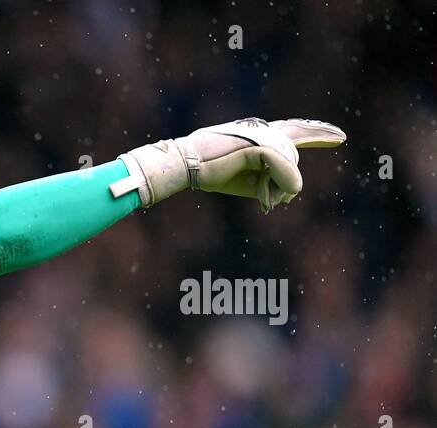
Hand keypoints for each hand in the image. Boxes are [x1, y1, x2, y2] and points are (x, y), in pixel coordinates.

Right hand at [110, 117, 346, 211]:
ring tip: (260, 201)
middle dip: (306, 153)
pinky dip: (279, 184)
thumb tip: (290, 193)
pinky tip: (267, 201)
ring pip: (288, 164)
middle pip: (294, 147)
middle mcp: (262, 130)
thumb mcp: (246, 182)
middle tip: (328, 147)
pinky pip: (281, 167)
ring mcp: (260, 136)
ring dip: (277, 187)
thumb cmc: (211, 174)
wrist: (185, 166)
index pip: (293, 130)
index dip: (315, 132)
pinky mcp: (256, 146)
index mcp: (257, 135)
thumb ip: (269, 183)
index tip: (336, 135)